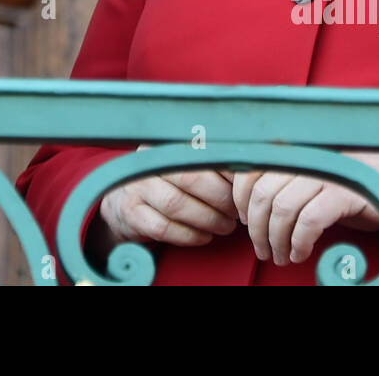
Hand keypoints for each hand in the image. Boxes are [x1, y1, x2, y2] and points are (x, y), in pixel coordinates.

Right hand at [89, 157, 239, 259]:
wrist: (126, 204)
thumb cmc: (168, 183)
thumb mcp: (185, 164)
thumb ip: (212, 161)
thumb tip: (253, 168)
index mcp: (167, 142)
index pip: (202, 151)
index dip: (227, 170)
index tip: (245, 186)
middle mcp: (148, 159)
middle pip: (190, 177)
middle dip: (220, 199)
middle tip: (236, 212)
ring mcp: (136, 185)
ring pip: (177, 204)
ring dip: (208, 219)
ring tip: (225, 226)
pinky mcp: (131, 212)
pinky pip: (164, 228)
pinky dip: (190, 235)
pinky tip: (204, 236)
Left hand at [231, 151, 378, 266]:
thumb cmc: (366, 180)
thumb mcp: (323, 175)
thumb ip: (293, 180)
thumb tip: (255, 205)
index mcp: (300, 146)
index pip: (252, 166)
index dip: (241, 197)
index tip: (244, 221)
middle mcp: (311, 153)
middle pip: (263, 192)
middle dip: (256, 227)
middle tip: (263, 250)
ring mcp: (329, 170)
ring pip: (282, 208)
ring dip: (276, 240)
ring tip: (282, 256)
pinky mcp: (347, 191)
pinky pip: (309, 220)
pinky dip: (299, 241)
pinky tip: (302, 253)